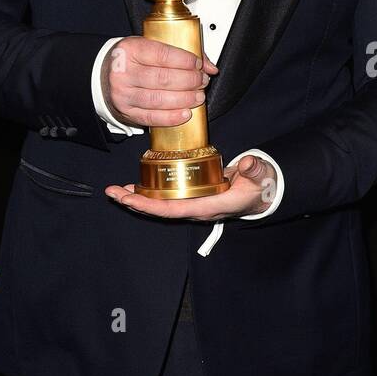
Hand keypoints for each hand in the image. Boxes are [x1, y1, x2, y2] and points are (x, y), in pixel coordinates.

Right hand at [101, 36, 218, 127]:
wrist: (104, 76)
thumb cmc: (132, 60)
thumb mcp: (150, 47)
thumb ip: (180, 53)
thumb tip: (209, 66)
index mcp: (130, 50)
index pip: (162, 55)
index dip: (185, 61)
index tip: (198, 64)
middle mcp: (123, 72)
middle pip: (163, 78)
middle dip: (189, 81)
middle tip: (201, 81)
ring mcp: (123, 93)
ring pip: (158, 99)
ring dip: (184, 99)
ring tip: (198, 96)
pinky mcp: (126, 111)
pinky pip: (151, 117)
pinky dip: (171, 117)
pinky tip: (185, 113)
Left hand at [104, 154, 277, 221]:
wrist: (263, 194)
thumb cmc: (259, 186)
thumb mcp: (259, 176)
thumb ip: (254, 169)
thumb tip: (246, 164)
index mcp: (209, 206)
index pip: (174, 210)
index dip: (151, 206)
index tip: (131, 200)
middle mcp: (196, 209)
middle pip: (160, 210)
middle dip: (135, 202)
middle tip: (113, 192)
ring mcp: (192, 204)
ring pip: (159, 206)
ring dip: (137, 199)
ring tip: (116, 191)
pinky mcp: (191, 198)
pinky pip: (165, 200)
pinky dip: (148, 195)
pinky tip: (134, 188)